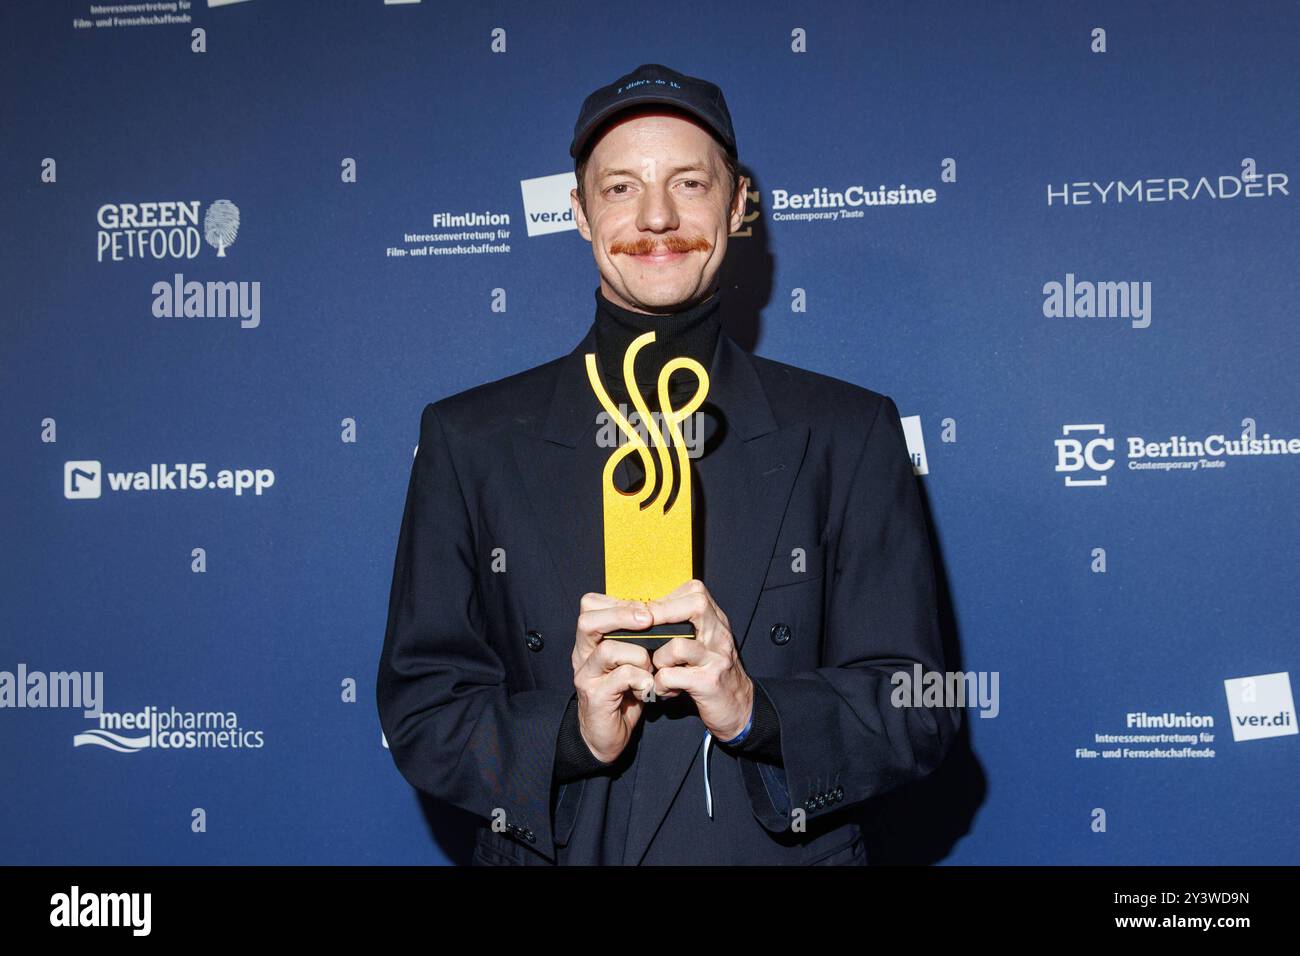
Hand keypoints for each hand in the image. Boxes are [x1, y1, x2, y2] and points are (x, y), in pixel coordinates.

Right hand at [571, 592, 656, 763]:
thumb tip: (664, 611)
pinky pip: (620, 677)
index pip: (590, 606)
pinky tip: (649, 687)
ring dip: (638, 655)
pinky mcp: (595, 697)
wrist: (605, 736)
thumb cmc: (623, 694)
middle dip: (622, 615)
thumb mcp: (630, 661)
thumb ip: (637, 638)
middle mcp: (582, 655)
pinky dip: (641, 678)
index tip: (646, 608)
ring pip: (607, 650)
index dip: (618, 602)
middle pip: (588, 621)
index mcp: (590, 641)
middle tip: (648, 620)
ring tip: (651, 667)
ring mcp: (586, 676)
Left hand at [646, 579, 753, 740]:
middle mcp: (720, 635)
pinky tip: (664, 689)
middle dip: (660, 616)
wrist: (741, 707)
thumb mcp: (705, 641)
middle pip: (695, 604)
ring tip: (659, 669)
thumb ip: (684, 624)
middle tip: (643, 633)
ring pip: (677, 646)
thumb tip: (648, 610)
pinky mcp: (709, 683)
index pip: (694, 591)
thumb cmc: (713, 672)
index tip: (646, 615)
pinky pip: (672, 676)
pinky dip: (660, 684)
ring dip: (659, 659)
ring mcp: (717, 658)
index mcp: (717, 621)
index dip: (666, 599)